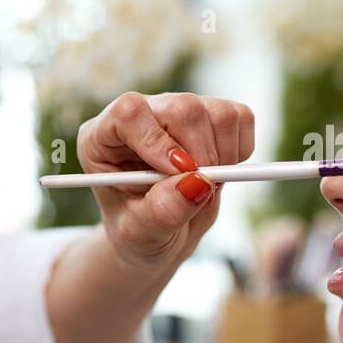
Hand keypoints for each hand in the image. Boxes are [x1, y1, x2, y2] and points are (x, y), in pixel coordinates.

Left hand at [76, 91, 254, 270]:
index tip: (177, 172)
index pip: (129, 113)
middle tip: (201, 191)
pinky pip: (239, 118)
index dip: (157, 141)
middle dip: (201, 154)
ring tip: (203, 188)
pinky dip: (239, 151)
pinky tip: (216, 173)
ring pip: (218, 112)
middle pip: (183, 108)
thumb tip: (196, 183)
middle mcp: (141, 116)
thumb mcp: (140, 234)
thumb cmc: (138, 233)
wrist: (159, 234)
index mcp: (102, 138)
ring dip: (223, 156)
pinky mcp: (210, 114)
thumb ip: (161, 211)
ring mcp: (176, 111)